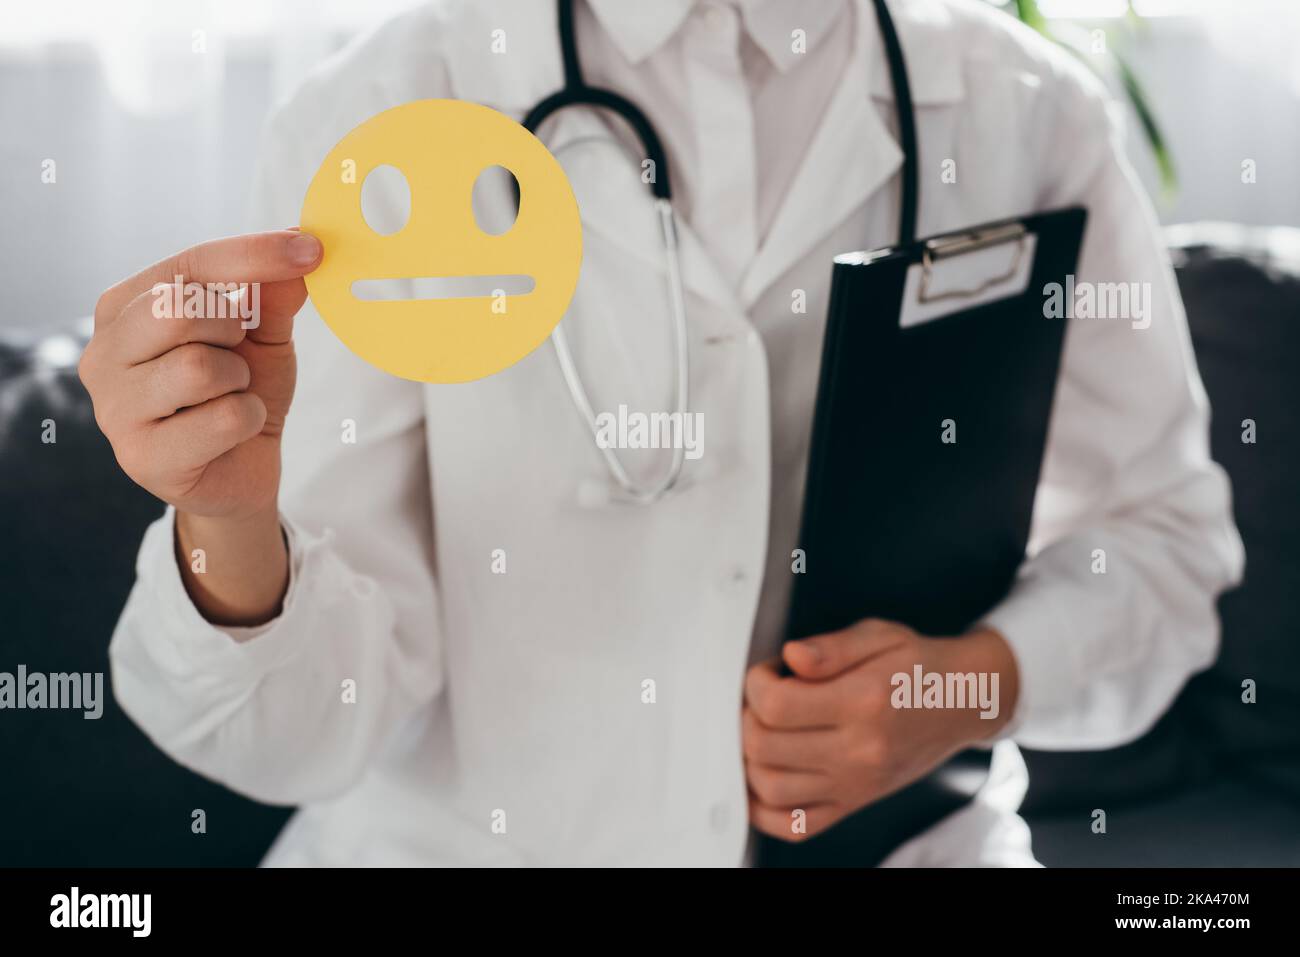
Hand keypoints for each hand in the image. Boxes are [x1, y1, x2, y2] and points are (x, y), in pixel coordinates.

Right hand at [80, 230, 321, 624]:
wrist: (241, 471)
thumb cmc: (240, 393)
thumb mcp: (262, 337)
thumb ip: (273, 295)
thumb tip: (297, 247)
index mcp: (123, 309)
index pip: (188, 265)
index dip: (254, 254)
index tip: (311, 249)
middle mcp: (102, 353)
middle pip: (177, 310)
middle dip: (231, 329)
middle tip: (238, 354)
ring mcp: (114, 409)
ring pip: (199, 367)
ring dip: (239, 381)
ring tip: (231, 395)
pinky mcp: (142, 457)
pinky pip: (223, 418)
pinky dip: (248, 420)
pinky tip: (232, 432)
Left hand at [743, 619, 1018, 842]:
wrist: (962, 704)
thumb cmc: (918, 667)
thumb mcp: (880, 637)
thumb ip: (831, 647)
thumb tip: (791, 657)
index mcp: (864, 703)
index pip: (776, 705)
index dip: (756, 683)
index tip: (768, 672)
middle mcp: (859, 752)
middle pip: (763, 746)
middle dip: (747, 715)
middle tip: (765, 698)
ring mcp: (855, 785)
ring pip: (769, 787)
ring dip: (750, 757)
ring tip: (765, 730)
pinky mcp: (853, 804)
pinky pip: (794, 824)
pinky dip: (764, 807)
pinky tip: (765, 775)